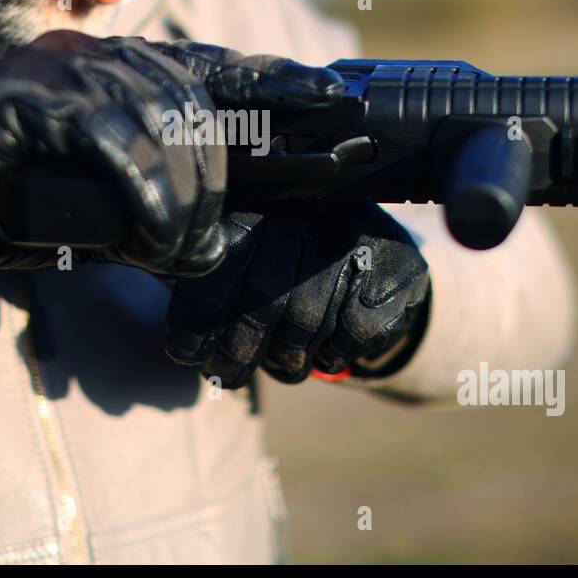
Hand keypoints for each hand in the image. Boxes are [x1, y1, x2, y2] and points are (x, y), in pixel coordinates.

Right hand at [0, 31, 343, 281]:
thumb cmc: (23, 208)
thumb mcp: (114, 213)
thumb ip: (171, 208)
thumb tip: (225, 236)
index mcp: (129, 74)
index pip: (223, 73)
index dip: (282, 86)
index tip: (340, 103)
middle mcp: (103, 55)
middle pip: (202, 103)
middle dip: (221, 181)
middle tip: (205, 243)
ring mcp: (65, 67)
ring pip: (163, 118)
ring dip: (183, 196)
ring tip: (174, 248)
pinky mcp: (28, 94)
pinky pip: (110, 134)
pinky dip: (142, 187)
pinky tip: (153, 229)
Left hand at [165, 202, 431, 388]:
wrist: (379, 266)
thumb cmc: (296, 270)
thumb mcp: (250, 261)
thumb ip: (214, 285)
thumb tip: (180, 343)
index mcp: (262, 202)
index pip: (221, 266)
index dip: (199, 319)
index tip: (186, 355)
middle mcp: (308, 208)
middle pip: (264, 298)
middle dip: (241, 349)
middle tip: (228, 375)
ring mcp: (356, 234)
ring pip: (307, 319)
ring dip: (288, 358)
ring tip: (281, 367)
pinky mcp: (397, 266)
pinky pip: (352, 330)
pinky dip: (332, 354)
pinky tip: (324, 355)